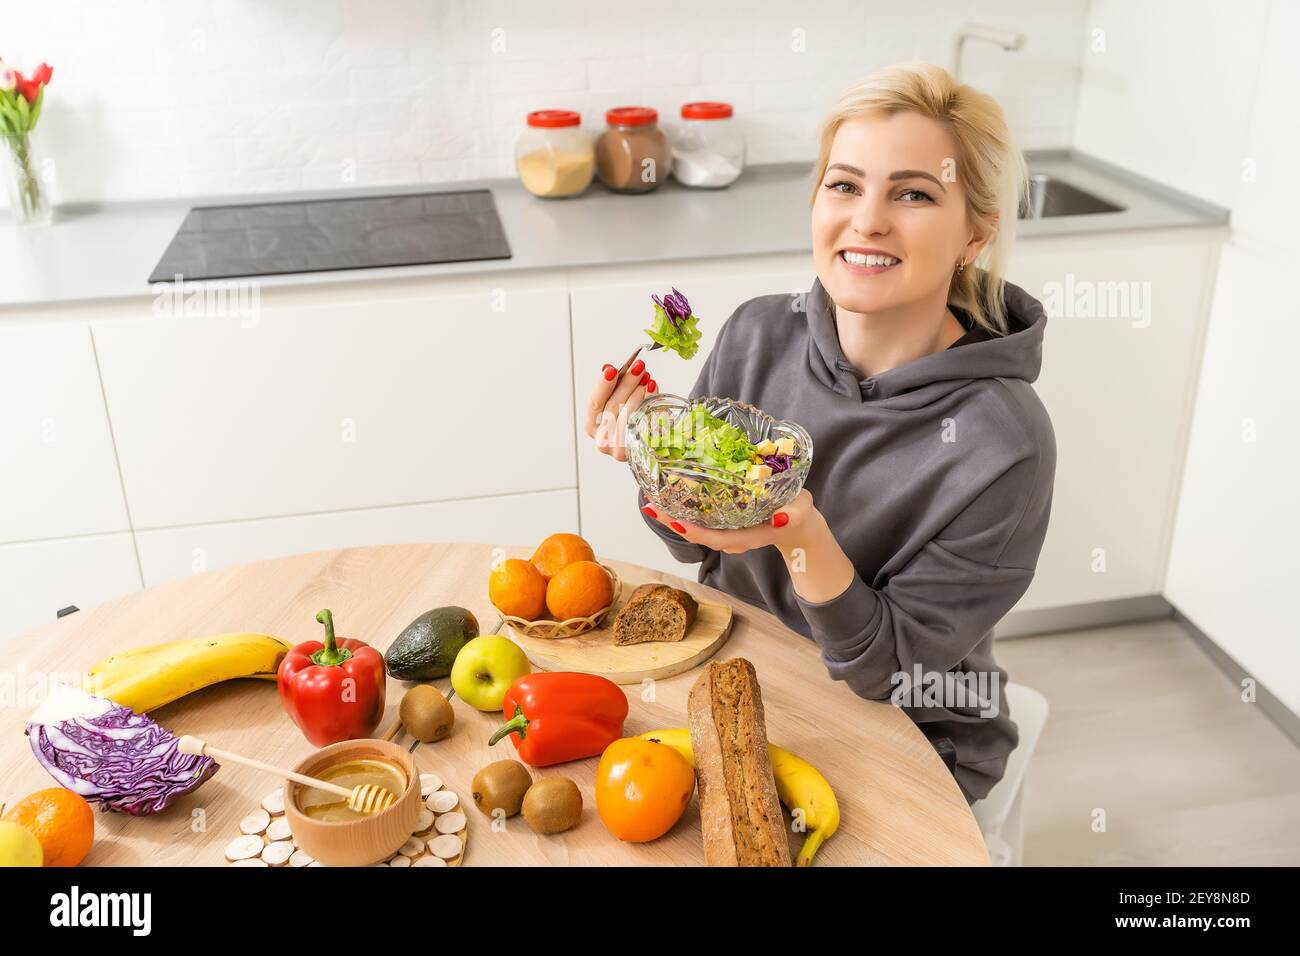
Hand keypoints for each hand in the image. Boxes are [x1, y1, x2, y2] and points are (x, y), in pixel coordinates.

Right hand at [583, 357, 656, 460]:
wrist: (648, 446)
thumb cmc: (629, 421)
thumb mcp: (618, 401)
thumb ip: (611, 386)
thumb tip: (607, 368)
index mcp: (593, 426)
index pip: (595, 403)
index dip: (602, 386)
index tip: (612, 369)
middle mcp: (603, 441)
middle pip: (613, 407)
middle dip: (627, 384)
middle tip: (639, 368)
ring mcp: (620, 450)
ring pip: (629, 416)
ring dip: (639, 394)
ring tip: (648, 379)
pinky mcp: (638, 451)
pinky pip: (645, 425)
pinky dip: (651, 407)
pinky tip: (654, 395)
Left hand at [640, 489, 821, 556]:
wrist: (798, 527)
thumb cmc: (798, 515)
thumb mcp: (801, 511)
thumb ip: (794, 514)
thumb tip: (782, 517)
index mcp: (749, 536)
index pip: (719, 538)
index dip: (697, 533)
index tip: (676, 522)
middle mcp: (734, 538)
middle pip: (700, 535)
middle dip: (675, 523)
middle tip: (651, 507)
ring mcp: (728, 533)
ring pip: (697, 529)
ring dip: (674, 518)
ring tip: (653, 503)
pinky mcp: (726, 525)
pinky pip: (702, 522)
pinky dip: (684, 513)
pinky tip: (670, 500)